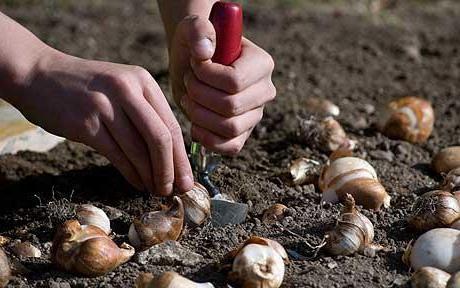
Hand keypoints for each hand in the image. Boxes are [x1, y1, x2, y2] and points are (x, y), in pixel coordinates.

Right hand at [15, 49, 193, 195]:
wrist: (39, 74)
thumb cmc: (88, 88)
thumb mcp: (122, 87)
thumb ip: (147, 113)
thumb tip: (172, 155)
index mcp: (142, 81)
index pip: (172, 125)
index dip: (182, 157)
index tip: (188, 179)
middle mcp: (127, 90)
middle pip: (160, 138)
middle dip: (171, 170)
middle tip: (176, 191)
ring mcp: (105, 106)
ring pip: (139, 150)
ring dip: (151, 176)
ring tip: (156, 190)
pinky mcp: (85, 123)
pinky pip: (117, 155)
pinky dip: (131, 174)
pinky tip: (138, 183)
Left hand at [169, 16, 275, 154]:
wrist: (193, 65)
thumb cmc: (196, 45)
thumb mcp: (193, 28)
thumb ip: (199, 29)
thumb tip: (204, 53)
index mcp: (261, 64)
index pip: (234, 81)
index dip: (206, 77)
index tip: (194, 65)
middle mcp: (265, 91)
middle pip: (231, 106)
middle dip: (199, 96)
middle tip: (189, 83)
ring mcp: (255, 115)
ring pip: (229, 128)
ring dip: (200, 115)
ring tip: (190, 99)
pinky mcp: (243, 134)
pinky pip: (230, 147)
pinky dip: (208, 139)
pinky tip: (195, 123)